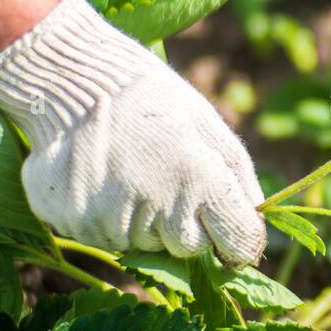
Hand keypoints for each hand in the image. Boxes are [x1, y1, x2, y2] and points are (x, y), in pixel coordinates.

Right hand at [0, 0, 266, 266]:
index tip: (234, 233)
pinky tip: (105, 181)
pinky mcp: (75, 225)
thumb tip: (256, 230)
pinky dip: (111, 218)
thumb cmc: (154, 102)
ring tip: (132, 173)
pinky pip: (108, 239)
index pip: (239, 244)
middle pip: (191, 248)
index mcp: (199, 181)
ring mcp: (111, 220)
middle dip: (189, 225)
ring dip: (147, 220)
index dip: (241, 242)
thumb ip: (240, 183)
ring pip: (147, 244)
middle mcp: (156, 208)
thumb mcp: (210, 128)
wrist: (74, 82)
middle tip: (169, 181)